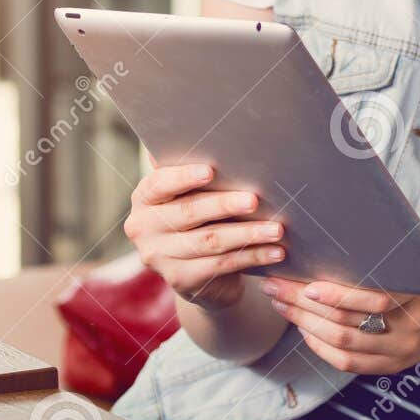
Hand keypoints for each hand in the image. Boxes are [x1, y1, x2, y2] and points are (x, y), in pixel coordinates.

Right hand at [123, 163, 285, 309]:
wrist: (199, 272)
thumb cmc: (201, 217)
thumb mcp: (193, 195)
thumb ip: (198, 173)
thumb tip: (223, 138)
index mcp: (144, 198)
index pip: (160, 184)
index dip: (184, 177)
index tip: (211, 170)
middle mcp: (143, 228)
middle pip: (189, 213)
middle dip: (225, 205)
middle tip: (255, 200)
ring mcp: (159, 258)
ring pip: (210, 241)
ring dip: (247, 234)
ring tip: (276, 228)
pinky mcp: (180, 281)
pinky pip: (222, 265)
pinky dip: (252, 257)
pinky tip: (276, 251)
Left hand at [259, 274, 419, 376]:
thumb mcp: (417, 264)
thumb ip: (384, 258)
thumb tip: (335, 234)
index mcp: (419, 299)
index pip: (374, 301)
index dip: (338, 295)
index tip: (306, 283)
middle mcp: (409, 332)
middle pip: (348, 325)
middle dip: (305, 306)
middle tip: (276, 286)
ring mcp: (399, 354)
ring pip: (342, 345)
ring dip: (304, 324)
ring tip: (281, 302)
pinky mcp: (389, 368)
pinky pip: (347, 363)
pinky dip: (319, 346)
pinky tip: (302, 327)